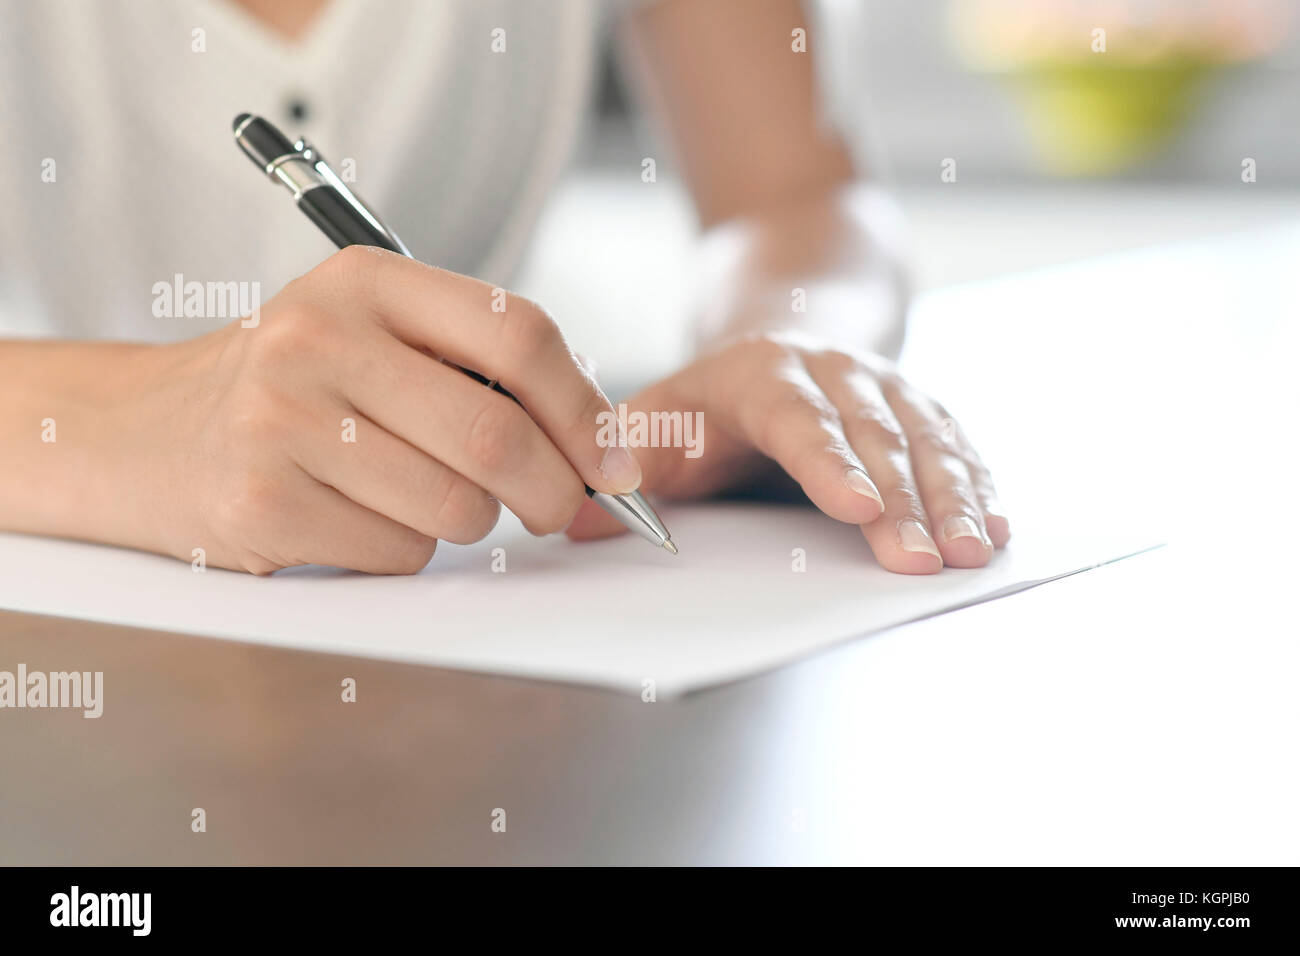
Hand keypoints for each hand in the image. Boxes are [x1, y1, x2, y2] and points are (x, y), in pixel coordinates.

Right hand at [102, 246, 641, 572]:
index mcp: (366, 281)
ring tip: (418, 495)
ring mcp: (281, 420)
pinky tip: (355, 518)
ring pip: (456, 506)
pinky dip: (405, 551)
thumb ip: (477, 368)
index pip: (517, 335)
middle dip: (552, 489)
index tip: (617, 462)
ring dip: (468, 521)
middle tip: (556, 507)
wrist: (149, 433)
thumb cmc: (297, 388)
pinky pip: (400, 552)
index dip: (586, 409)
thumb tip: (603, 445)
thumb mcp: (375, 336)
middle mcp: (319, 338)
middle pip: (496, 434)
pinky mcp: (260, 502)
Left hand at [567, 332, 1009, 572]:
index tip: (855, 509)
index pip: (799, 418)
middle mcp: (835, 374)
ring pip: (926, 440)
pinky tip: (995, 527)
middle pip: (874, 435)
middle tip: (918, 560)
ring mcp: (886, 388)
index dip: (829, 462)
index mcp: (763, 375)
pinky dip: (978, 485)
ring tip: (969, 553)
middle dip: (902, 501)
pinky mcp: (922, 410)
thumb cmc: (713, 402)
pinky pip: (956, 445)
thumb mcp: (660, 418)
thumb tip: (574, 521)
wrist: (788, 330)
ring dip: (952, 497)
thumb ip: (625, 466)